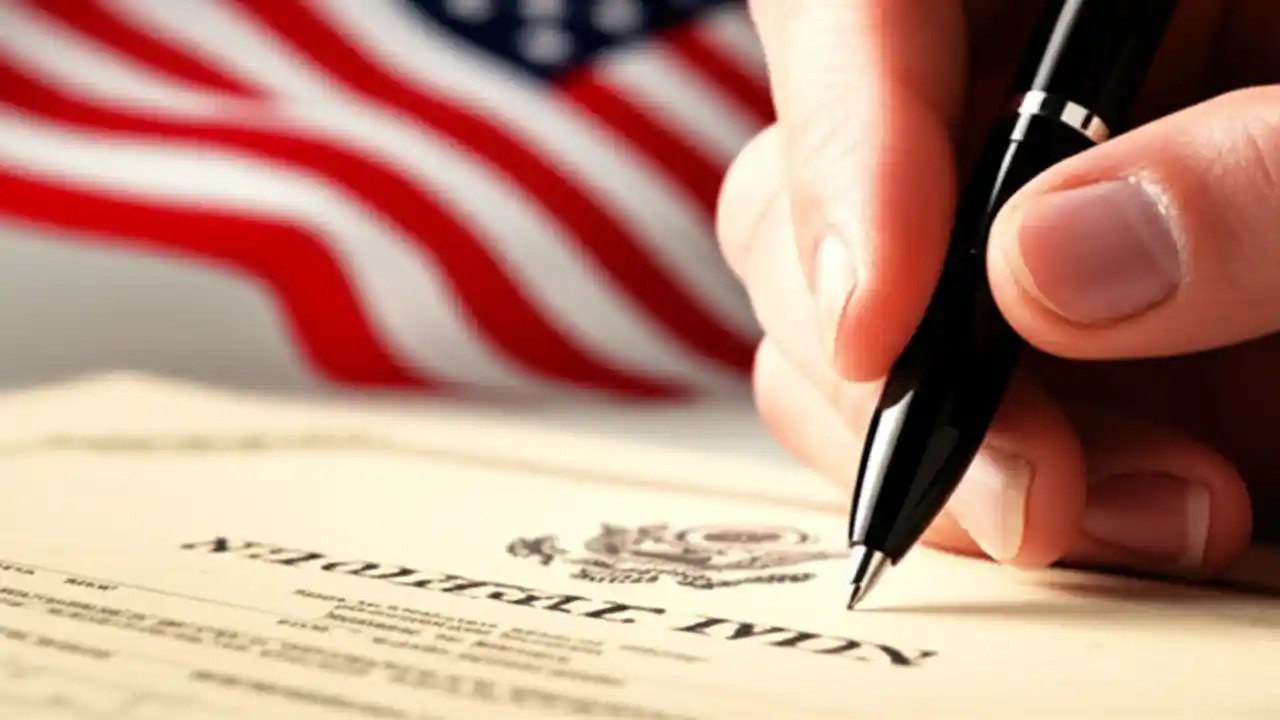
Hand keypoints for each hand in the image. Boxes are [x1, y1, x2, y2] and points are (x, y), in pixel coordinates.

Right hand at [717, 0, 1279, 578]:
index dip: (840, 144)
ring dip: (949, 447)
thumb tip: (1052, 269)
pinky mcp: (1057, 355)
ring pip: (854, 326)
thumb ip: (1272, 179)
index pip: (869, 7)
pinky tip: (1132, 519)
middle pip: (817, 190)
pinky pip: (948, 418)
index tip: (877, 311)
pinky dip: (1003, 493)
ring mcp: (1029, 234)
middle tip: (1016, 479)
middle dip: (883, 357)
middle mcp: (1037, 97)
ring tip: (1130, 511)